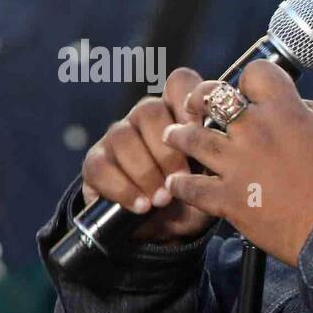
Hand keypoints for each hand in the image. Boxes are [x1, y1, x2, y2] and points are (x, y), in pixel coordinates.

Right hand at [80, 68, 216, 242]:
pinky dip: (123, 188)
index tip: (201, 126)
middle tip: (182, 178)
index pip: (178, 83)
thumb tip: (216, 147)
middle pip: (148, 111)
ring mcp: (117, 137)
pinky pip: (100, 166)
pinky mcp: (96, 162)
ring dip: (145, 171)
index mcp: (177, 113)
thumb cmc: (194, 197)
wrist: (164, 229)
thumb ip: (216, 158)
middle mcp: (144, 118)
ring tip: (163, 199)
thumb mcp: (213, 180)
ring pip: (123, 137)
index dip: (189, 98)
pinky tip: (142, 206)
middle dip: (167, 149)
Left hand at [162, 60, 312, 266]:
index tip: (249, 90)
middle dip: (201, 98)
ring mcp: (238, 165)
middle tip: (196, 107)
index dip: (250, 79)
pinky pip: (190, 187)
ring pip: (190, 137)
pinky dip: (182, 185)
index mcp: (286, 112)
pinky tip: (178, 183)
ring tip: (174, 136)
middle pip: (211, 97)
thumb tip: (295, 107)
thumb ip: (309, 115)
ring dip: (179, 135)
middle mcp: (256, 131)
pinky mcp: (229, 199)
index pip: (255, 72)